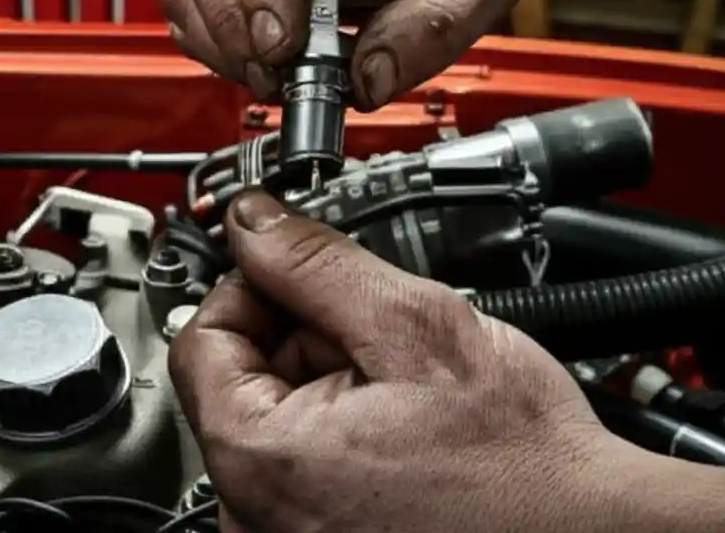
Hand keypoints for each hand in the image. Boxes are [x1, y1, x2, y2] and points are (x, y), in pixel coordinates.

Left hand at [169, 191, 640, 531]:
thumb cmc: (521, 462)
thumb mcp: (415, 327)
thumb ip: (314, 265)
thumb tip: (254, 221)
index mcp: (261, 460)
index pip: (203, 338)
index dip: (255, 286)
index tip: (302, 271)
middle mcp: (256, 516)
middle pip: (241, 381)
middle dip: (303, 337)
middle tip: (381, 332)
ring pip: (278, 422)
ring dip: (332, 382)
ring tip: (408, 386)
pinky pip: (307, 467)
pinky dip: (346, 430)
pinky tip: (406, 425)